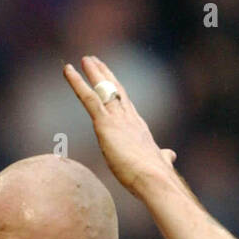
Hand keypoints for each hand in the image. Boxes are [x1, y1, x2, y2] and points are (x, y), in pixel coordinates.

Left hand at [63, 55, 176, 194]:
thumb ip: (163, 156)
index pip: (125, 103)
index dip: (117, 89)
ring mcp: (117, 119)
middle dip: (105, 74)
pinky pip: (88, 98)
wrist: (155, 179)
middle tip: (94, 60)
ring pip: (103, 89)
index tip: (110, 77)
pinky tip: (67, 70)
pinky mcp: (105, 124)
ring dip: (92, 72)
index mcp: (139, 127)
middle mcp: (129, 118)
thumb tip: (171, 155)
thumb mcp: (160, 162)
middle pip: (115, 89)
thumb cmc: (156, 177)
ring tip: (84, 59)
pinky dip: (76, 82)